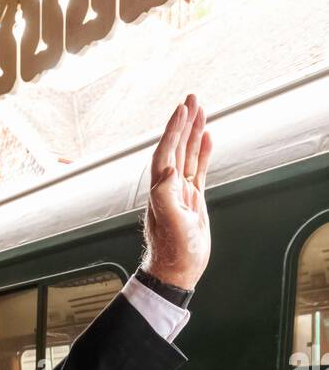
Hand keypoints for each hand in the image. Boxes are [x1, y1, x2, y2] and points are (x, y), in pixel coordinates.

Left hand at [142, 93, 211, 289]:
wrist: (176, 272)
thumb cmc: (174, 252)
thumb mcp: (171, 225)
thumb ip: (166, 197)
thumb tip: (168, 170)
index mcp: (162, 190)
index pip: (166, 153)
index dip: (173, 131)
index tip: (182, 109)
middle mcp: (169, 187)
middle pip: (175, 147)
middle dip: (183, 122)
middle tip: (192, 97)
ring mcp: (181, 192)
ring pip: (187, 155)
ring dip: (193, 132)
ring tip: (201, 109)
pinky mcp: (192, 200)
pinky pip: (198, 170)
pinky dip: (202, 152)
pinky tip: (207, 138)